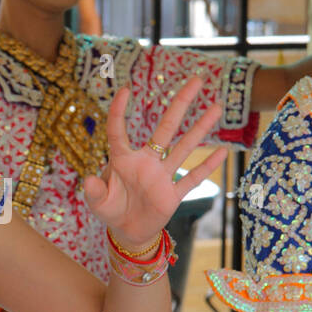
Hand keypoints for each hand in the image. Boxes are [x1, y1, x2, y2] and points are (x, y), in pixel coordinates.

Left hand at [82, 78, 227, 249]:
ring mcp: (162, 176)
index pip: (118, 131)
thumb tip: (89, 180)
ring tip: (216, 107)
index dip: (119, 112)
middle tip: (197, 80)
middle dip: (181, 104)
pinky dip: (207, 167)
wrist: (128, 231)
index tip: (125, 90)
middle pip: (166, 128)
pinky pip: (192, 178)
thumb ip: (93, 191)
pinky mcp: (173, 194)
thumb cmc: (111, 210)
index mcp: (122, 160)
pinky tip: (222, 152)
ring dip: (200, 128)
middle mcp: (146, 162)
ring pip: (185, 148)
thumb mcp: (97, 202)